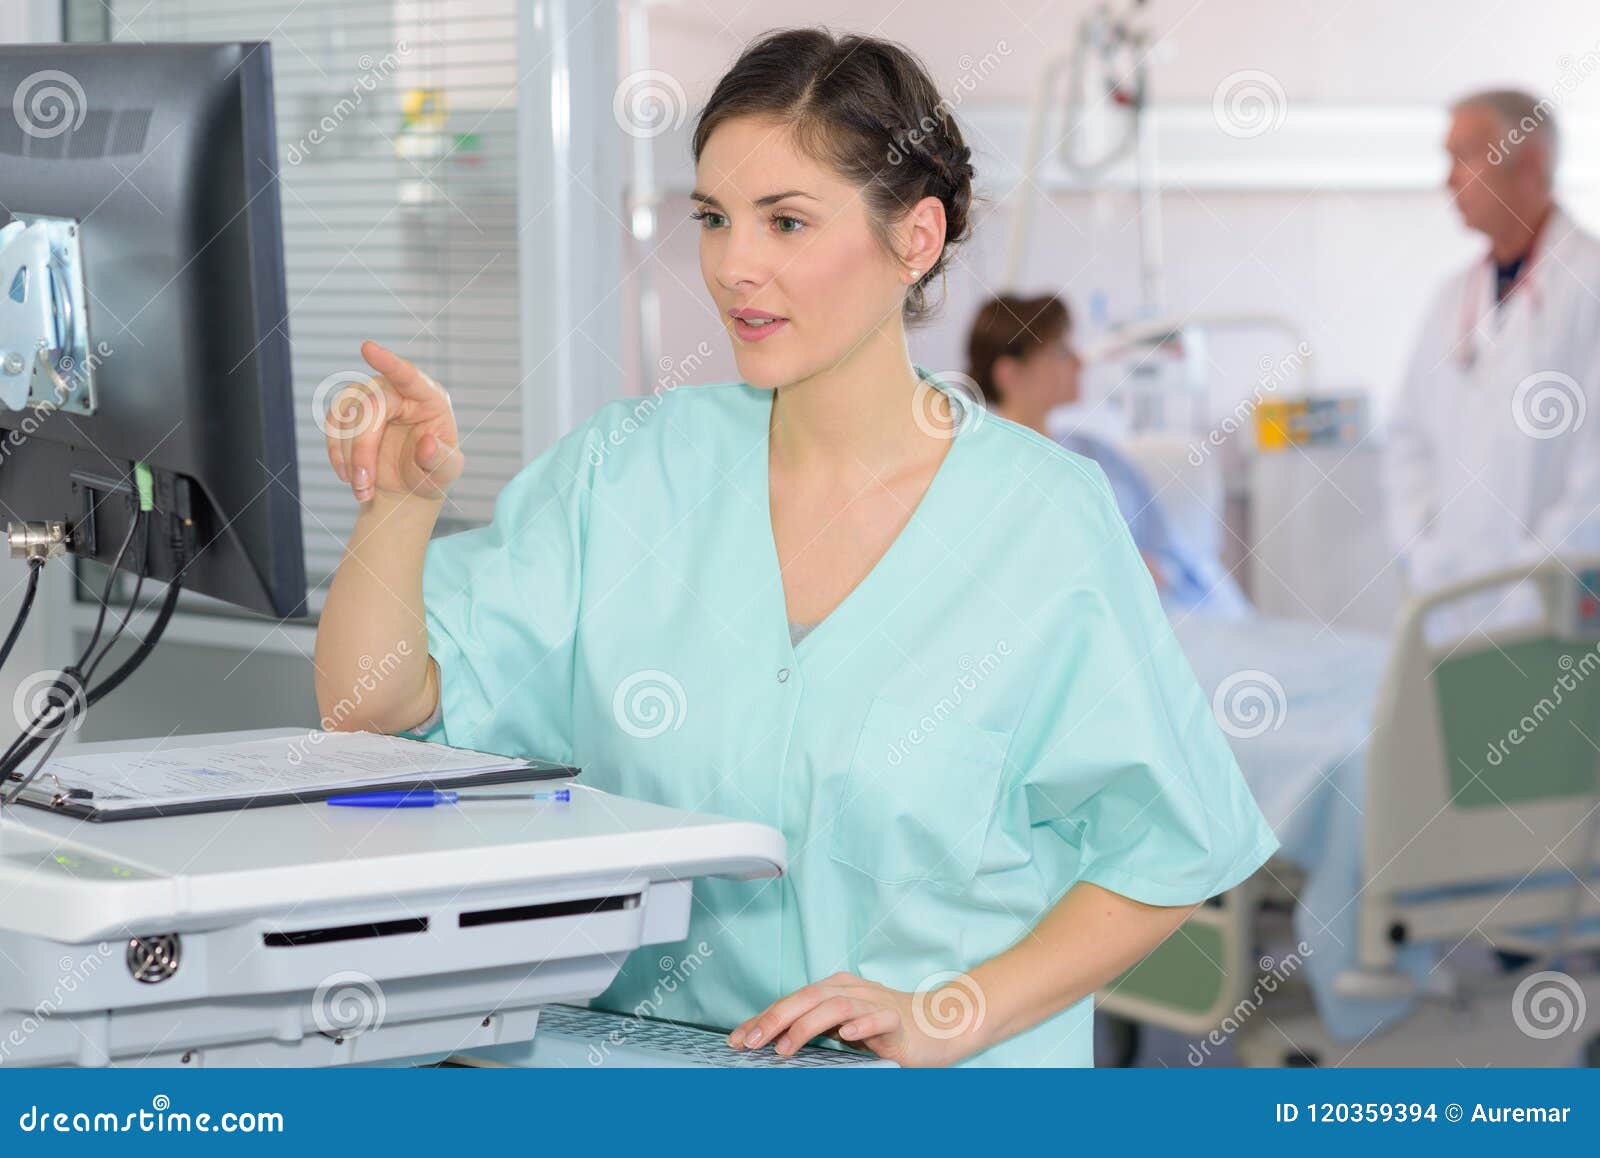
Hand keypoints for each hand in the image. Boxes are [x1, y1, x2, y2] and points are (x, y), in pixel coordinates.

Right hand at [324, 340, 462, 502]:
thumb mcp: (444, 473)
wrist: (407, 486)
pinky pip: (333, 424)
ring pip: (347, 414)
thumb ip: (441, 460)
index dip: (388, 363)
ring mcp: (372, 397)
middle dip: (362, 449)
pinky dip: (336, 452)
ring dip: (348, 456)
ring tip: (362, 489)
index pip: (408, 375)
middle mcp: (400, 391)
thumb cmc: (431, 474)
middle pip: (370, 405)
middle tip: (363, 487)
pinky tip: (348, 476)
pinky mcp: (350, 410)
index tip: (367, 347)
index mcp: (430, 398)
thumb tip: (428, 444)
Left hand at [727, 972, 980, 1066]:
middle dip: (774, 1019)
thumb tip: (773, 1042)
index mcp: (835, 989)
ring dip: (807, 1026)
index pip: (792, 1000)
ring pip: (836, 1006)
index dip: (763, 1017)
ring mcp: (875, 1002)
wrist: (938, 1024)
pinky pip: (878, 1019)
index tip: (737, 1039)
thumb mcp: (845, 1026)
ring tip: (785, 1048)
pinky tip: (847, 1036)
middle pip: (807, 997)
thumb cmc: (887, 1027)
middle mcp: (851, 990)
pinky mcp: (897, 1020)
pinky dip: (862, 1025)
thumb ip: (816, 1029)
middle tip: (750, 1042)